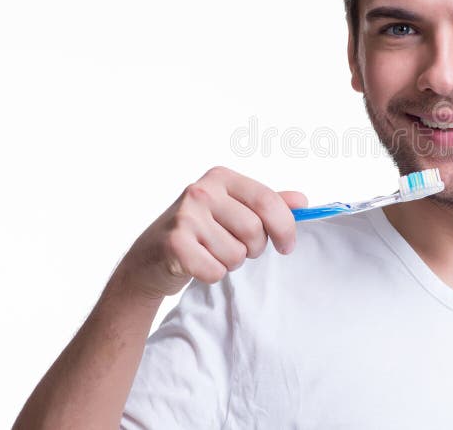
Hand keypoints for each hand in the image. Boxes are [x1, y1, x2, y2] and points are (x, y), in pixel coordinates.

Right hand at [117, 166, 306, 299]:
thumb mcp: (232, 211)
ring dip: (230, 263)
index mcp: (221, 177)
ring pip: (236, 254)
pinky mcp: (174, 243)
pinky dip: (212, 274)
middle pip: (254, 230)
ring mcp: (185, 215)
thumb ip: (267, 204)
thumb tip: (303, 201)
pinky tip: (197, 264)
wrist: (149, 258)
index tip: (287, 246)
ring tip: (212, 253)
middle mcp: (201, 190)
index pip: (268, 200)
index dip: (285, 227)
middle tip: (236, 249)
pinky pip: (215, 270)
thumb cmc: (199, 232)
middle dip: (253, 249)